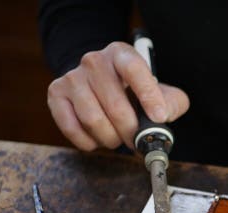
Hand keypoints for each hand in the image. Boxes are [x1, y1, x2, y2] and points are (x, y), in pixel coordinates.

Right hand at [46, 42, 189, 150]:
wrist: (97, 85)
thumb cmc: (132, 91)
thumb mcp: (159, 92)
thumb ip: (171, 102)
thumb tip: (163, 117)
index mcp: (121, 54)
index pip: (134, 69)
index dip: (148, 95)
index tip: (159, 116)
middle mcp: (94, 61)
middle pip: (115, 105)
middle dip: (130, 131)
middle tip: (136, 141)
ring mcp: (72, 77)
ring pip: (93, 120)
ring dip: (110, 138)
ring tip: (117, 138)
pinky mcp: (56, 94)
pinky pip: (72, 128)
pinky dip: (89, 142)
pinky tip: (97, 138)